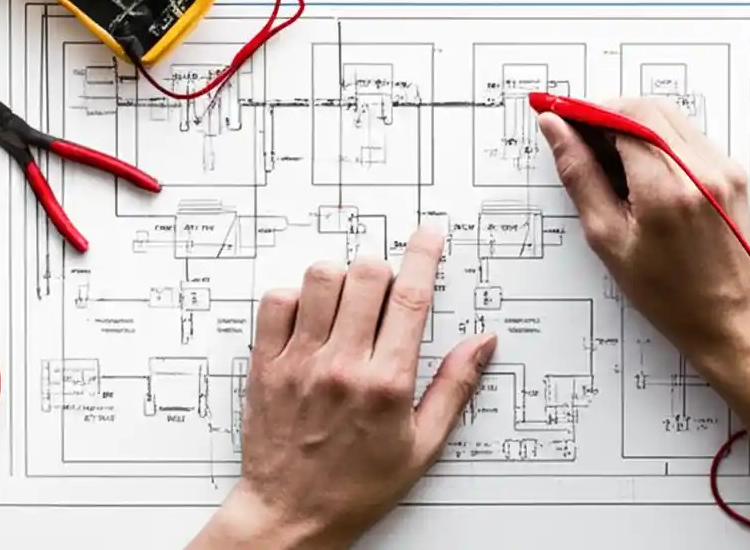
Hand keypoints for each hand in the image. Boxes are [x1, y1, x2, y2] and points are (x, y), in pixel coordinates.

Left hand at [188, 225, 497, 549]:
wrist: (291, 515)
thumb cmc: (356, 486)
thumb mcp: (423, 445)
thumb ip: (454, 387)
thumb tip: (483, 344)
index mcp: (387, 384)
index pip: (412, 298)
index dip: (424, 255)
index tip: (429, 235)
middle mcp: (343, 367)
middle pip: (366, 275)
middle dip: (382, 269)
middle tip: (385, 288)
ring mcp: (300, 363)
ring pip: (319, 278)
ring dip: (338, 279)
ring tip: (345, 304)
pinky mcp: (266, 366)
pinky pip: (275, 302)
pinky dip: (294, 297)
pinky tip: (308, 318)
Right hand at [536, 97, 749, 371]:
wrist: (730, 320)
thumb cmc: (670, 294)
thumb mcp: (609, 239)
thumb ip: (580, 176)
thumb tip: (557, 131)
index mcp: (668, 188)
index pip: (622, 117)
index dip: (586, 111)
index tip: (561, 116)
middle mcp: (702, 169)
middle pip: (646, 108)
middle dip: (608, 115)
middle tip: (581, 141)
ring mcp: (724, 168)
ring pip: (668, 117)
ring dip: (633, 127)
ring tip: (613, 167)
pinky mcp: (733, 172)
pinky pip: (688, 136)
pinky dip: (659, 142)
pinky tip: (644, 176)